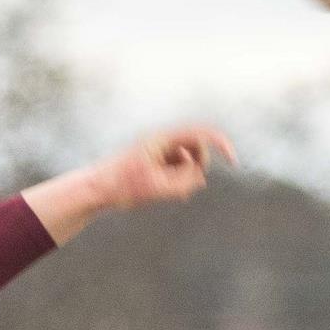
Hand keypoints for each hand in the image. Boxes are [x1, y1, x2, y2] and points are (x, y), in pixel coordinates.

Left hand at [92, 125, 236, 210]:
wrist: (96, 190)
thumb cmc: (123, 187)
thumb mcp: (160, 188)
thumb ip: (185, 181)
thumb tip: (200, 177)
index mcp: (163, 139)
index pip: (201, 133)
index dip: (221, 144)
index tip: (233, 162)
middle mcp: (162, 141)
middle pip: (196, 147)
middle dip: (199, 167)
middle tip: (187, 187)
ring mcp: (158, 151)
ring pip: (187, 160)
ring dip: (188, 177)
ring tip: (177, 195)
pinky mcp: (155, 163)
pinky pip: (177, 168)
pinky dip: (180, 181)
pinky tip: (174, 195)